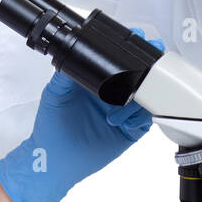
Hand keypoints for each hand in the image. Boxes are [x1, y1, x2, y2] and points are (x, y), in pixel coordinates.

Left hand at [0, 33, 158, 201]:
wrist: (56, 160)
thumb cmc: (51, 128)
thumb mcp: (54, 95)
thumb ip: (64, 75)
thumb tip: (74, 54)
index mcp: (96, 83)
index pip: (117, 63)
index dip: (129, 52)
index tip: (137, 41)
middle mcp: (112, 95)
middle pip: (139, 77)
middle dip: (148, 69)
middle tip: (150, 67)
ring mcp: (122, 112)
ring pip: (146, 97)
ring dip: (140, 98)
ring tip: (120, 107)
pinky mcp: (130, 130)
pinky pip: (147, 119)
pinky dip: (141, 117)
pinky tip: (125, 123)